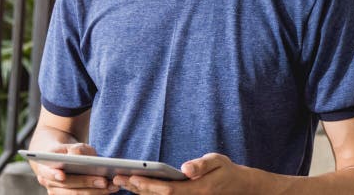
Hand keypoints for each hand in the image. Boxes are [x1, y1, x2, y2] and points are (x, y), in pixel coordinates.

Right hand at [33, 143, 116, 193]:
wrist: (63, 159)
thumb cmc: (69, 151)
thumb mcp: (72, 145)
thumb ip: (75, 149)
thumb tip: (75, 154)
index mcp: (45, 169)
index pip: (48, 174)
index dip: (54, 175)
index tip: (62, 176)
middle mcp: (49, 184)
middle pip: (67, 187)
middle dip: (86, 184)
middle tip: (104, 181)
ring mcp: (58, 193)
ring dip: (96, 192)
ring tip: (112, 187)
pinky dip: (97, 194)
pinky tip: (110, 190)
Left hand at [114, 153, 251, 193]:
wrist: (235, 186)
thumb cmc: (225, 171)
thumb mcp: (218, 161)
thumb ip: (203, 164)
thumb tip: (185, 168)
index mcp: (197, 190)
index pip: (169, 190)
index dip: (150, 185)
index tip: (133, 177)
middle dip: (137, 188)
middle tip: (118, 178)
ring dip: (138, 192)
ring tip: (121, 181)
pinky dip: (146, 193)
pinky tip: (134, 186)